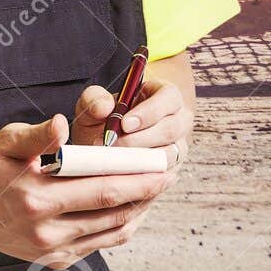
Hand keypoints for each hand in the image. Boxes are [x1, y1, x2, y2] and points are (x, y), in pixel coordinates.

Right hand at [0, 114, 170, 268]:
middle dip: (147, 193)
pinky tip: (130, 208)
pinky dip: (118, 227)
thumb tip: (62, 125)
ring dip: (138, 211)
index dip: (137, 179)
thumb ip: (37, 135)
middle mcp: (46, 230)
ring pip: (110, 233)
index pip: (102, 189)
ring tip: (155, 190)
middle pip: (113, 212)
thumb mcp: (6, 143)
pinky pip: (97, 245)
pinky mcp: (53, 260)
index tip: (161, 166)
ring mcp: (51, 250)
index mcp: (38, 198)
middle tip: (170, 174)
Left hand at [70, 68, 192, 168]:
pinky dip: (140, 175)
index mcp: (164, 95)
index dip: (150, 111)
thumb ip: (95, 99)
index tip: (124, 124)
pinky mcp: (171, 170)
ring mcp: (177, 147)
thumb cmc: (103, 118)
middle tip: (113, 144)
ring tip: (112, 158)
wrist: (103, 145)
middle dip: (140, 139)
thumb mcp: (93, 103)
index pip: (169, 98)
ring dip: (139, 159)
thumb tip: (103, 107)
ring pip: (168, 155)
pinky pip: (161, 175)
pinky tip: (120, 172)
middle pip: (172, 129)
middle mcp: (177, 120)